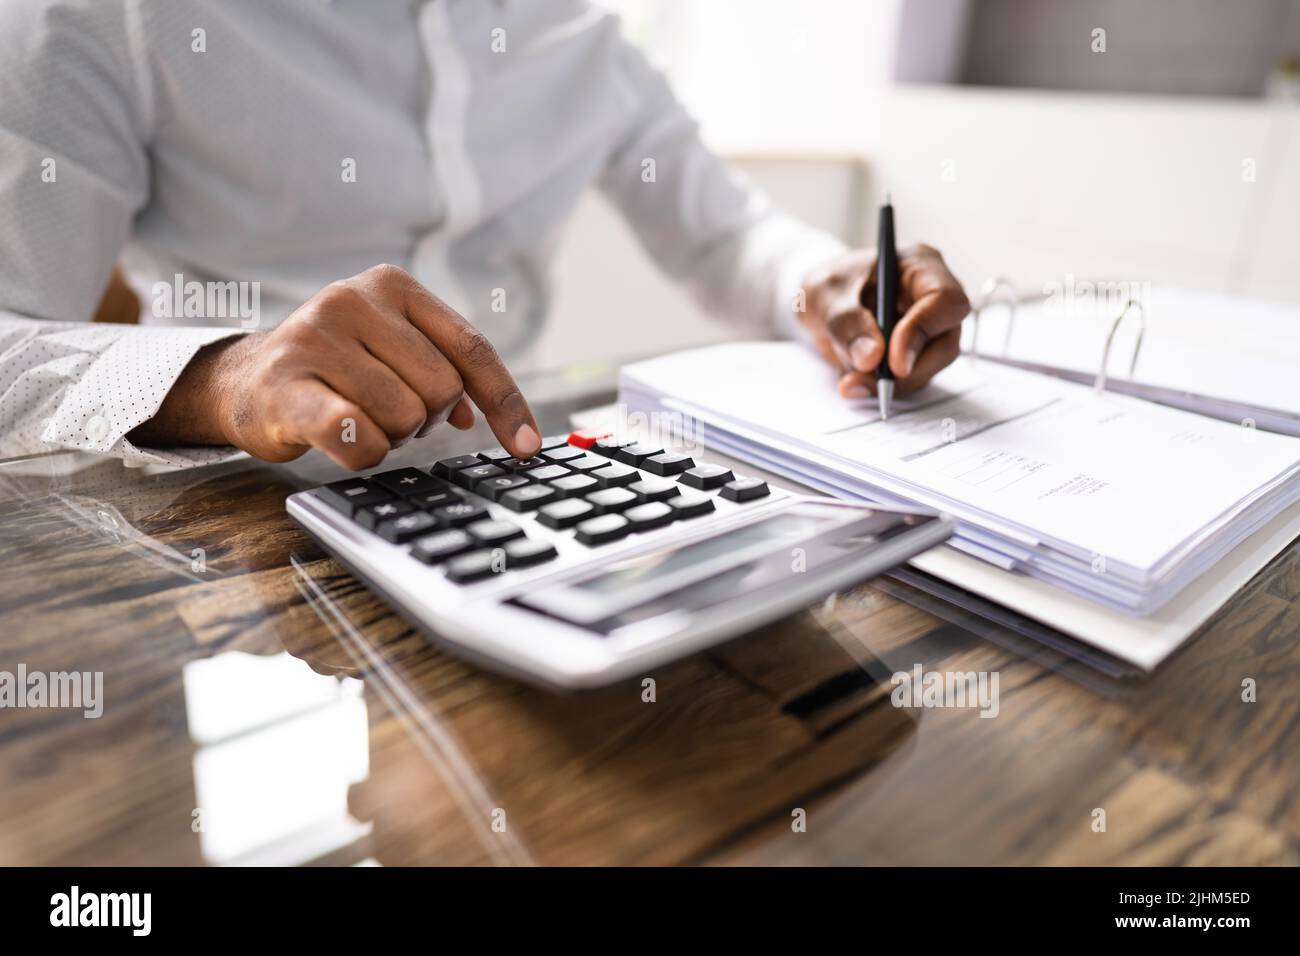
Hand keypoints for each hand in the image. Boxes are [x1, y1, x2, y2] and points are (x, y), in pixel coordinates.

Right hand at [132, 264, 541, 468]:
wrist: (242, 379)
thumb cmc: (333, 368)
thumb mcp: (391, 349)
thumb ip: (442, 367)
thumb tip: (479, 415)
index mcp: (393, 286)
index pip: (472, 348)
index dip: (506, 402)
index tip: (526, 446)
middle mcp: (353, 300)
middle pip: (442, 389)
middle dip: (426, 419)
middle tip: (390, 414)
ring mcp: (315, 339)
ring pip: (404, 417)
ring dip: (391, 437)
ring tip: (358, 419)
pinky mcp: (285, 385)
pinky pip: (356, 435)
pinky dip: (363, 451)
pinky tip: (345, 441)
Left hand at [798, 244, 969, 398]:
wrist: (817, 303)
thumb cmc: (829, 284)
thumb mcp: (825, 295)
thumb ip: (846, 323)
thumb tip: (872, 357)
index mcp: (920, 267)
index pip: (944, 300)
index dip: (922, 332)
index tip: (894, 363)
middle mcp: (931, 300)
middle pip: (945, 344)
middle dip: (907, 371)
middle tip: (866, 381)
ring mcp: (927, 331)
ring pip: (926, 369)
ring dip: (889, 383)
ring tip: (851, 379)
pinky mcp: (914, 357)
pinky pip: (907, 381)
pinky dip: (880, 387)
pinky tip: (855, 380)